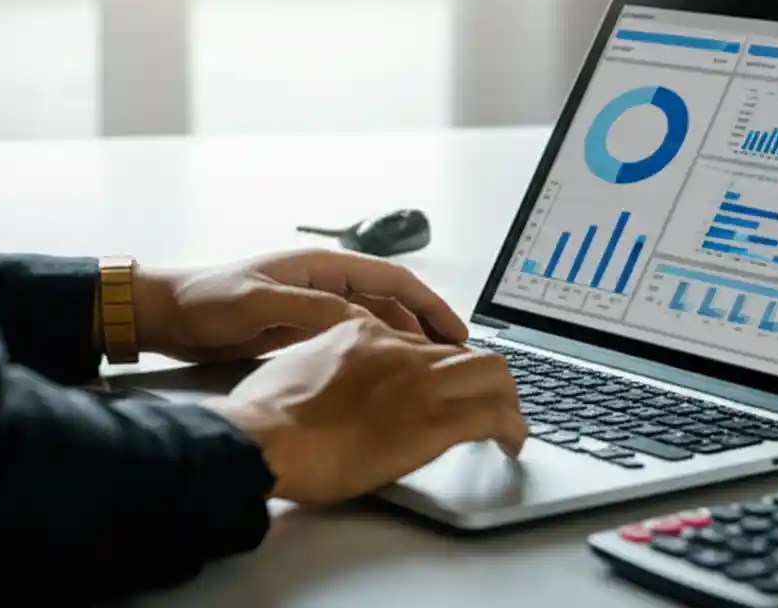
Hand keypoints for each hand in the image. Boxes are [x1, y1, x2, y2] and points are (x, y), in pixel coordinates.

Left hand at [131, 249, 467, 362]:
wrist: (165, 317)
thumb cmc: (205, 302)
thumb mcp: (258, 303)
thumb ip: (309, 310)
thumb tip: (361, 321)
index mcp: (321, 267)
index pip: (392, 280)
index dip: (428, 304)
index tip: (455, 331)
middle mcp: (323, 284)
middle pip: (391, 302)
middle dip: (425, 326)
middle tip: (454, 358)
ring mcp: (313, 308)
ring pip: (375, 323)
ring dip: (404, 342)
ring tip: (429, 370)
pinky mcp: (300, 331)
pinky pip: (352, 340)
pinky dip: (376, 354)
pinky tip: (386, 376)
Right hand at [206, 317, 524, 503]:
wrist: (264, 437)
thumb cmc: (264, 416)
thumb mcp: (294, 368)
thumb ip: (323, 367)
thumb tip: (328, 387)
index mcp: (363, 333)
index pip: (421, 342)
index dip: (440, 366)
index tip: (444, 385)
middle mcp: (398, 350)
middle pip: (464, 352)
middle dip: (484, 379)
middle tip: (488, 404)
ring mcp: (419, 384)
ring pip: (493, 373)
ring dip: (508, 400)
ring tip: (509, 425)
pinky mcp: (432, 423)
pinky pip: (493, 416)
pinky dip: (512, 429)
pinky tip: (512, 444)